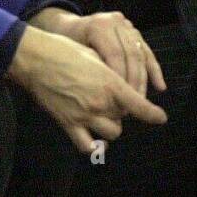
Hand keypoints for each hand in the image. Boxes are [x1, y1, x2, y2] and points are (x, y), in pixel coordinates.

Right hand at [7, 26, 166, 154]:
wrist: (35, 58)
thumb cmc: (63, 51)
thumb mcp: (94, 56)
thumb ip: (109, 73)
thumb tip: (117, 83)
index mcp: (110, 83)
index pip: (139, 106)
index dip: (153, 114)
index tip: (160, 118)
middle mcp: (100, 102)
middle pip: (124, 118)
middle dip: (122, 112)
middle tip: (114, 104)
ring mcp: (84, 115)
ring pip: (112, 133)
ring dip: (111, 127)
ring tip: (103, 117)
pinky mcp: (68, 124)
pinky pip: (87, 146)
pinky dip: (92, 145)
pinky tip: (92, 138)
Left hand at [31, 7, 164, 96]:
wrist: (67, 26)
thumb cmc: (65, 45)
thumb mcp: (72, 54)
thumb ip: (90, 69)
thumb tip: (106, 97)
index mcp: (99, 26)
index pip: (115, 55)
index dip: (121, 79)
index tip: (120, 101)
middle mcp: (115, 22)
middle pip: (131, 54)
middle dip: (134, 82)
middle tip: (132, 105)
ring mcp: (126, 25)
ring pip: (141, 54)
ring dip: (144, 80)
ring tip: (142, 102)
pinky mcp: (134, 31)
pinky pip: (146, 51)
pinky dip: (153, 70)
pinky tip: (160, 87)